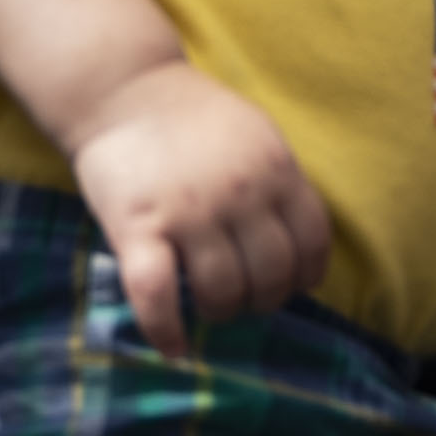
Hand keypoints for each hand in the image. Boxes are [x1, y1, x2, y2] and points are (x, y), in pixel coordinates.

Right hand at [67, 61, 330, 345]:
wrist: (122, 89)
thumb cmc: (193, 117)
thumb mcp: (257, 135)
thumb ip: (280, 183)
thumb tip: (301, 248)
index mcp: (275, 170)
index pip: (312, 244)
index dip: (305, 275)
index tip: (291, 285)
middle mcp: (239, 195)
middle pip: (270, 277)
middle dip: (262, 300)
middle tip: (244, 299)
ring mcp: (188, 213)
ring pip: (221, 293)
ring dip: (220, 312)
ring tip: (210, 307)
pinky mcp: (138, 227)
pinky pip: (156, 296)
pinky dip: (166, 331)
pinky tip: (174, 347)